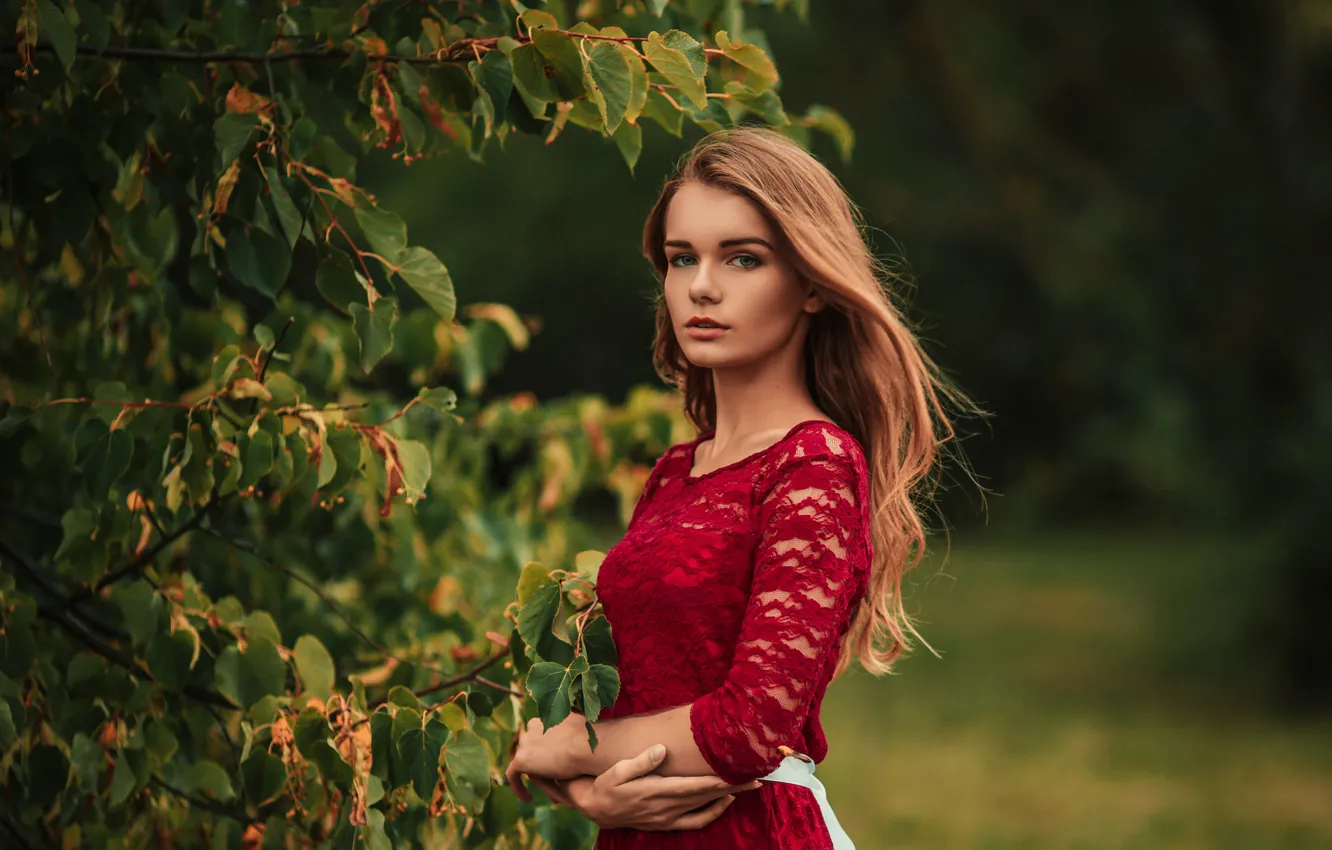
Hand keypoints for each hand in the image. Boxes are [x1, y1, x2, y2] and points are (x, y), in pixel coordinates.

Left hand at [506, 716, 585, 800]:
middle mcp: (533, 726)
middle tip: (550, 778)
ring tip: (548, 790)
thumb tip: (578, 737)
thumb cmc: (591, 740)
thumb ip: (573, 731)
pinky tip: (528, 798)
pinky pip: (513, 774)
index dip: (545, 748)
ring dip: (533, 774)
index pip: (540, 733)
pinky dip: (518, 786)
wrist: (585, 747)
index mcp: (547, 717)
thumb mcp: (582, 728)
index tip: (554, 760)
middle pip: (530, 745)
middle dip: (537, 760)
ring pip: (524, 760)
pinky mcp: (521, 759)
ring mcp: (525, 742)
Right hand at [568, 745, 761, 830]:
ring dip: (728, 798)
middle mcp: (666, 807)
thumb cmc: (605, 784)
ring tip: (747, 787)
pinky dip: (713, 813)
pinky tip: (724, 802)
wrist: (595, 808)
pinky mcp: (667, 823)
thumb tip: (660, 750)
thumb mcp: (616, 771)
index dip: (717, 779)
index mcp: (655, 791)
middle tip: (757, 777)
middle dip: (733, 786)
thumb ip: (639, 762)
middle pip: (706, 796)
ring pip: (705, 808)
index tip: (737, 771)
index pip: (694, 785)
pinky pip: (696, 822)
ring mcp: (668, 818)